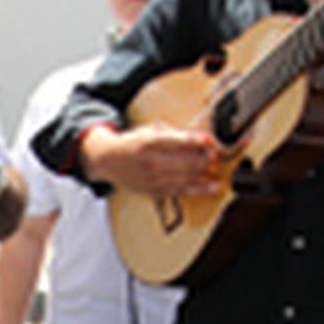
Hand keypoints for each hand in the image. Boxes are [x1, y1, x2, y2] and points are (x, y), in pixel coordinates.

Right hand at [81, 121, 221, 197]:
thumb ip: (176, 135)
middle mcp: (151, 161)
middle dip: (206, 159)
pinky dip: (200, 190)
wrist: (108, 160)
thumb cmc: (133, 143)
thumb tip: (203, 140)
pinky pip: (182, 192)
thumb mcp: (151, 130)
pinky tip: (213, 188)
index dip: (200, 142)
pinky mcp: (154, 192)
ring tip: (215, 169)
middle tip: (214, 155)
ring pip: (188, 178)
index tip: (210, 141)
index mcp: (150, 142)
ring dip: (205, 174)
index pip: (182, 142)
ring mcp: (153, 179)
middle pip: (189, 162)